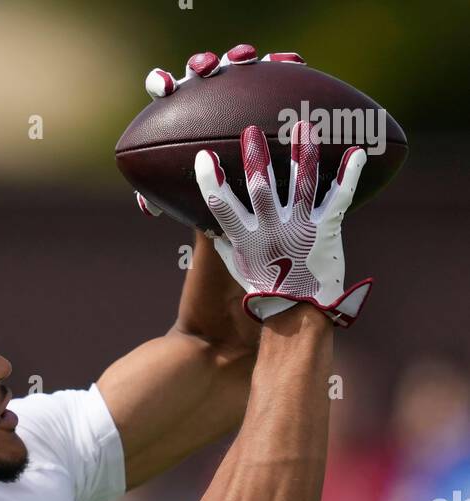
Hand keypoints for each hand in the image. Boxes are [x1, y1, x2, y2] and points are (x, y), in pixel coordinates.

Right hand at [194, 122, 371, 327]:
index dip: (211, 181)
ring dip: (303, 151)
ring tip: (303, 126)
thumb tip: (210, 226)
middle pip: (261, 188)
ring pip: (302, 183)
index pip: (223, 207)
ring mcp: (300, 228)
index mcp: (248, 239)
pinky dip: (349, 174)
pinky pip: (339, 197)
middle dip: (256, 157)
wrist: (300, 313)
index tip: (205, 157)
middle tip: (251, 132)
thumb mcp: (239, 268)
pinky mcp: (326, 230)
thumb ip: (226, 244)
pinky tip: (357, 153)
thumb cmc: (267, 291)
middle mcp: (272, 231)